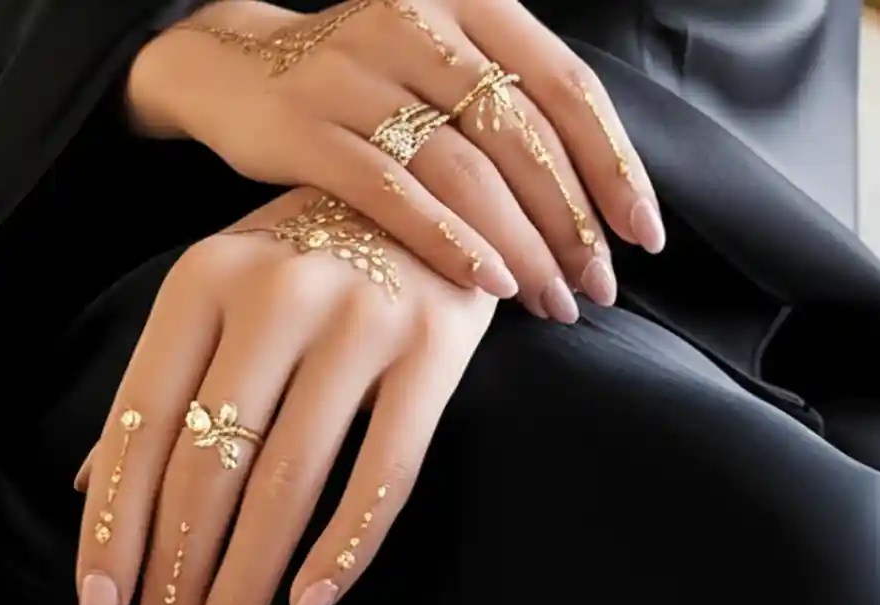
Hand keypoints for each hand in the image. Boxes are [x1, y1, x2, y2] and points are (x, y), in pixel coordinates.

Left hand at [73, 188, 496, 604]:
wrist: (437, 185)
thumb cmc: (311, 251)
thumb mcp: (221, 290)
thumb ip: (162, 381)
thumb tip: (88, 486)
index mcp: (203, 280)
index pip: (142, 424)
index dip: (116, 528)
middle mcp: (276, 295)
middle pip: (210, 463)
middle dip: (179, 577)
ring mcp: (361, 319)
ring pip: (290, 480)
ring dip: (245, 585)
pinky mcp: (434, 348)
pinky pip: (386, 472)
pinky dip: (344, 551)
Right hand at [126, 0, 665, 322]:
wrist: (237, 67)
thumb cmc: (365, 80)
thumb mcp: (441, 64)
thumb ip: (507, 108)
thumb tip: (594, 203)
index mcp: (469, 4)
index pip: (566, 87)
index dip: (613, 166)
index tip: (643, 236)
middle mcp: (417, 22)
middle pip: (521, 135)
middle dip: (571, 222)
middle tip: (597, 287)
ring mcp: (357, 73)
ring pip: (462, 168)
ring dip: (520, 243)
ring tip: (550, 301)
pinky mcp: (306, 126)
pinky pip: (392, 192)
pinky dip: (448, 241)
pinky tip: (488, 285)